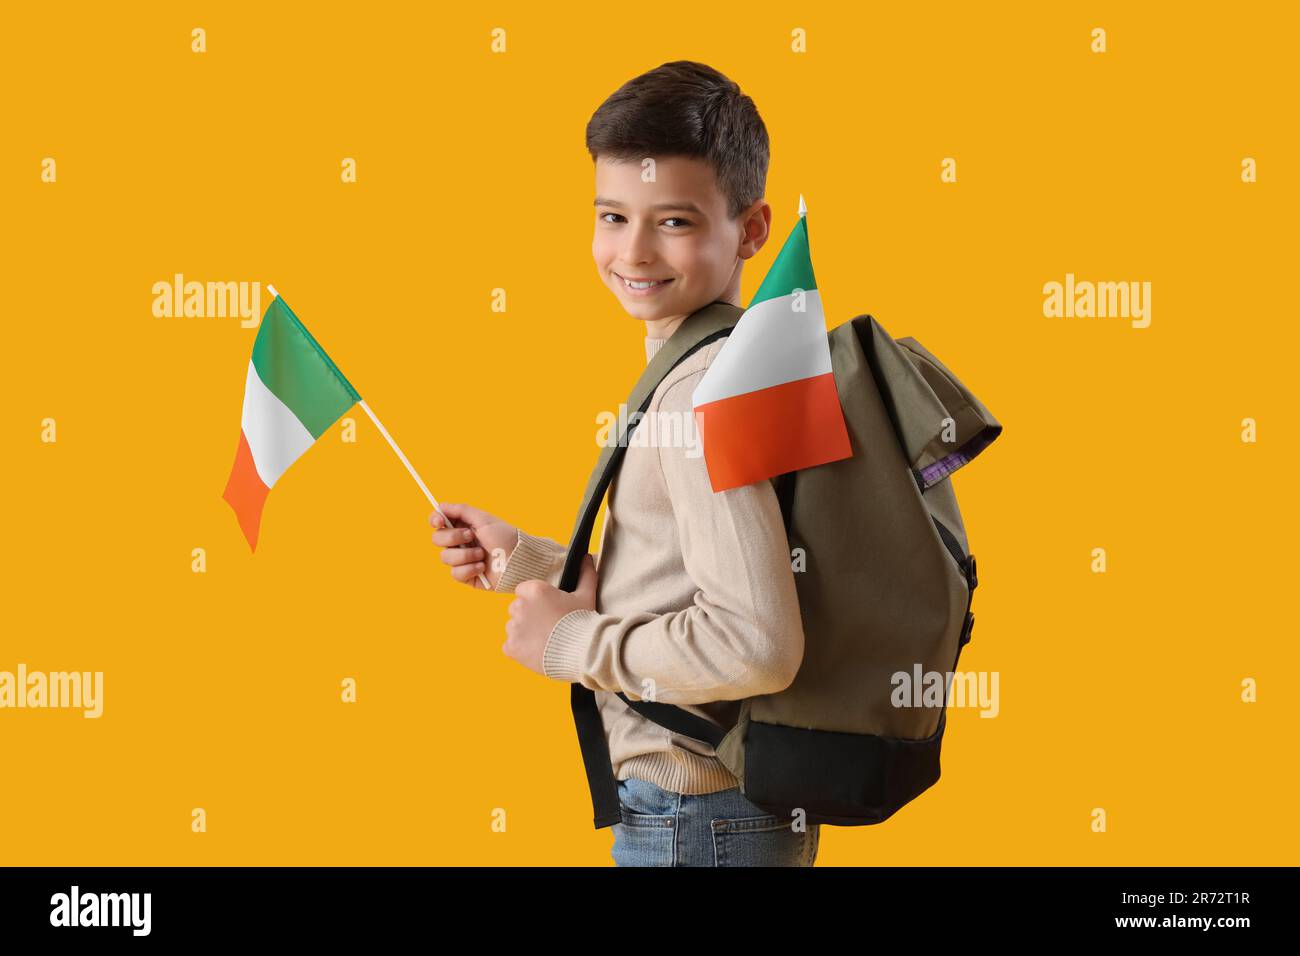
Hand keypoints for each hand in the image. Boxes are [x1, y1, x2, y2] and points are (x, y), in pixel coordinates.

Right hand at [429, 502, 518, 589]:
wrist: (519, 560)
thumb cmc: (505, 537)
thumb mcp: (484, 519)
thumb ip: (461, 510)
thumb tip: (440, 506)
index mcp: (463, 526)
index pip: (439, 522)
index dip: (435, 520)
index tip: (440, 521)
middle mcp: (460, 543)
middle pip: (437, 539)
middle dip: (453, 537)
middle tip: (471, 536)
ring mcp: (462, 560)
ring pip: (445, 557)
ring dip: (465, 554)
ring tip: (482, 554)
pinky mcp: (466, 576)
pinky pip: (455, 573)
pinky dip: (469, 569)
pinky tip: (482, 567)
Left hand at [504, 553, 596, 674]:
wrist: (582, 652)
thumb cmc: (583, 621)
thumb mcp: (586, 595)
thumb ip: (585, 573)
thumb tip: (587, 556)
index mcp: (534, 590)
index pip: (524, 591)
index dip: (537, 600)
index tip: (548, 609)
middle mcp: (519, 606)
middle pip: (517, 608)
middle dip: (529, 616)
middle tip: (548, 626)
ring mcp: (513, 628)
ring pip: (514, 627)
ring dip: (525, 632)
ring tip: (545, 640)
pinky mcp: (511, 647)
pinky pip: (511, 646)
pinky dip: (521, 649)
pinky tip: (538, 651)